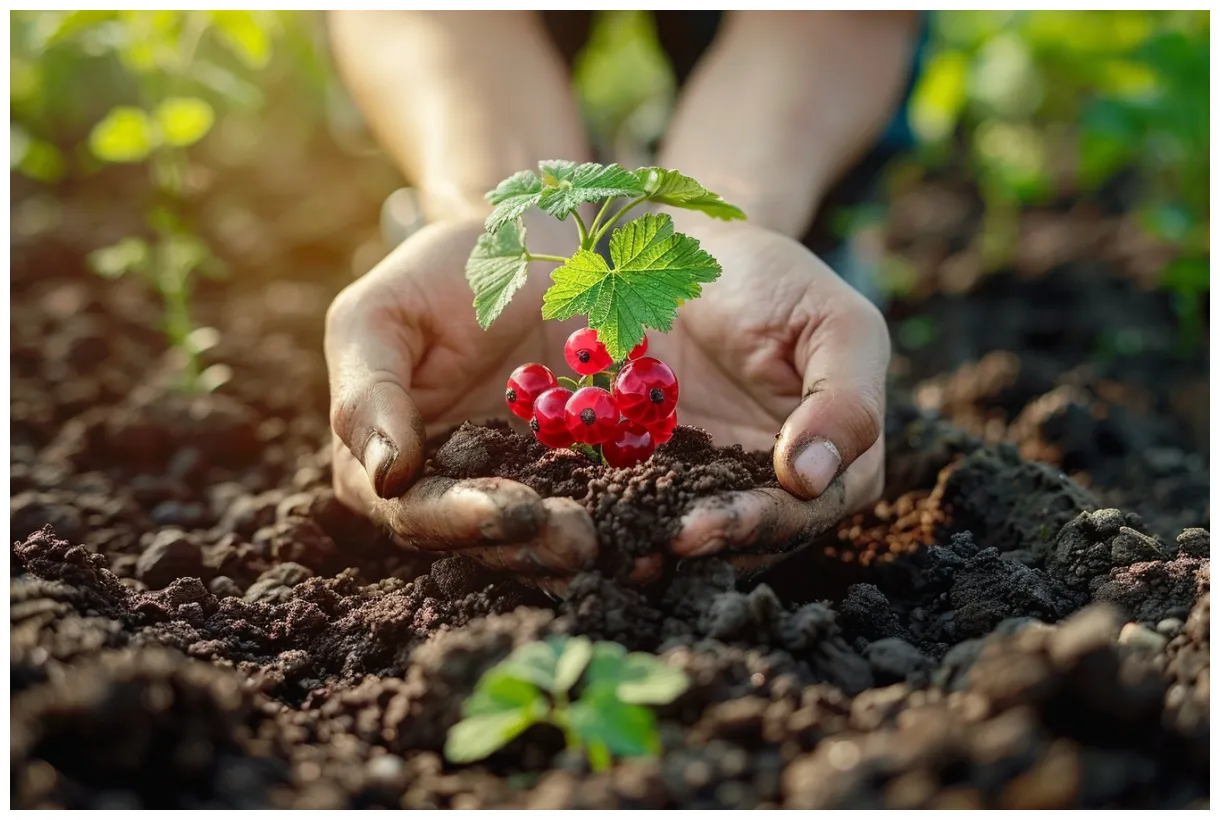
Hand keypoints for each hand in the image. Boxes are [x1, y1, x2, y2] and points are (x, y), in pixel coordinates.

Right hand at [324, 217, 596, 588]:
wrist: (532, 241)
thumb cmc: (441, 275)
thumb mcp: (382, 314)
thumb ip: (368, 391)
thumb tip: (385, 475)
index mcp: (393, 463)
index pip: (415, 512)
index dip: (458, 520)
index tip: (513, 513)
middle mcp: (456, 488)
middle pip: (482, 541)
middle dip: (527, 546)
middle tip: (577, 541)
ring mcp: (524, 484)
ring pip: (540, 539)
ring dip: (572, 546)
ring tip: (611, 540)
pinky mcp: (587, 472)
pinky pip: (601, 505)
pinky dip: (623, 518)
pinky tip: (652, 529)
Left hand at [648, 217, 889, 573]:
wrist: (696, 250)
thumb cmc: (779, 281)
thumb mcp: (836, 323)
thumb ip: (845, 401)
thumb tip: (811, 479)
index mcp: (841, 462)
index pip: (803, 512)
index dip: (755, 525)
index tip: (702, 528)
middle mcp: (781, 485)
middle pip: (747, 535)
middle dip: (699, 544)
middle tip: (648, 551)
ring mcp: (718, 479)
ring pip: (695, 528)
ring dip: (657, 542)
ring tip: (615, 552)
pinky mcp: (662, 468)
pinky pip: (646, 497)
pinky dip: (623, 510)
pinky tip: (593, 518)